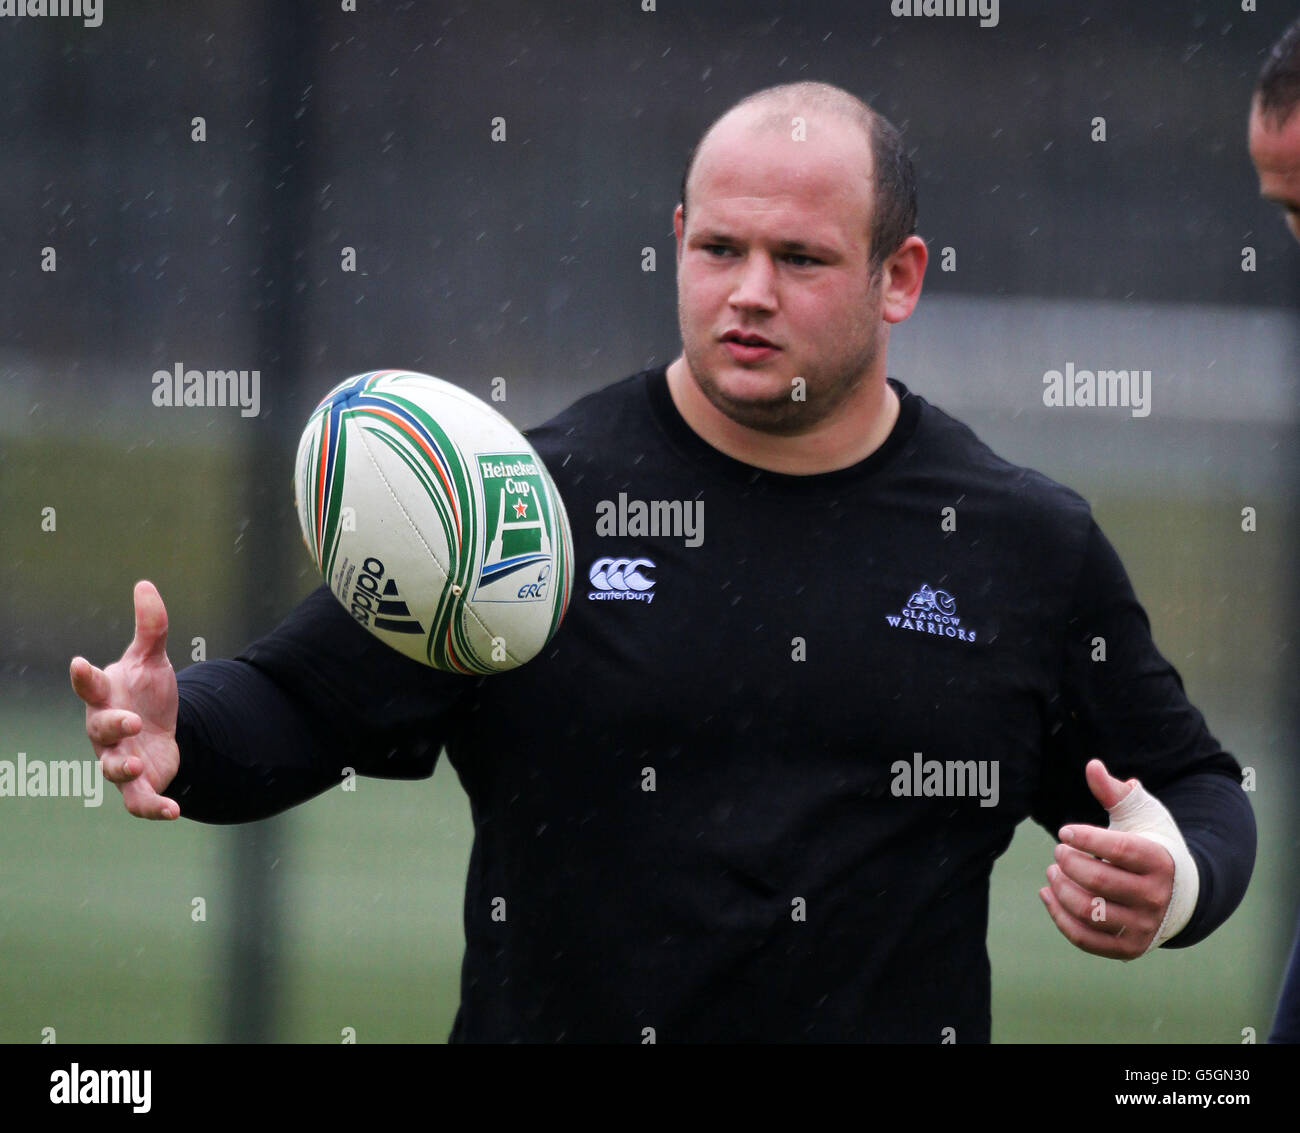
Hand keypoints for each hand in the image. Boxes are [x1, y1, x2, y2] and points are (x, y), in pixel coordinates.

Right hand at [70, 580, 180, 819]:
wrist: (159, 731)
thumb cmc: (145, 693)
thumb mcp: (152, 658)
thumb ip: (151, 626)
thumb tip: (145, 584)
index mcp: (107, 698)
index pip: (89, 687)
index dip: (84, 677)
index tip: (80, 663)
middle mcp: (107, 731)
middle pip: (100, 730)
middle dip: (112, 726)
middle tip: (130, 721)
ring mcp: (119, 759)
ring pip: (113, 769)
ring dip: (124, 768)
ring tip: (140, 764)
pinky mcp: (138, 785)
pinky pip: (138, 802)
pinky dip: (153, 808)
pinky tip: (174, 812)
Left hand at [1037, 758, 1174, 959]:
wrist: (1179, 893)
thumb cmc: (1152, 844)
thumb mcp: (1141, 815)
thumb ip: (1114, 792)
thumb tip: (1091, 765)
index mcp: (1161, 861)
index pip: (1119, 850)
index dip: (1087, 838)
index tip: (1065, 830)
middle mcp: (1155, 898)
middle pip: (1098, 881)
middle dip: (1068, 862)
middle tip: (1058, 851)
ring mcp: (1143, 926)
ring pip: (1088, 910)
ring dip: (1060, 888)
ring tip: (1053, 870)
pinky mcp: (1128, 948)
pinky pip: (1085, 937)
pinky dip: (1059, 916)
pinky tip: (1048, 894)